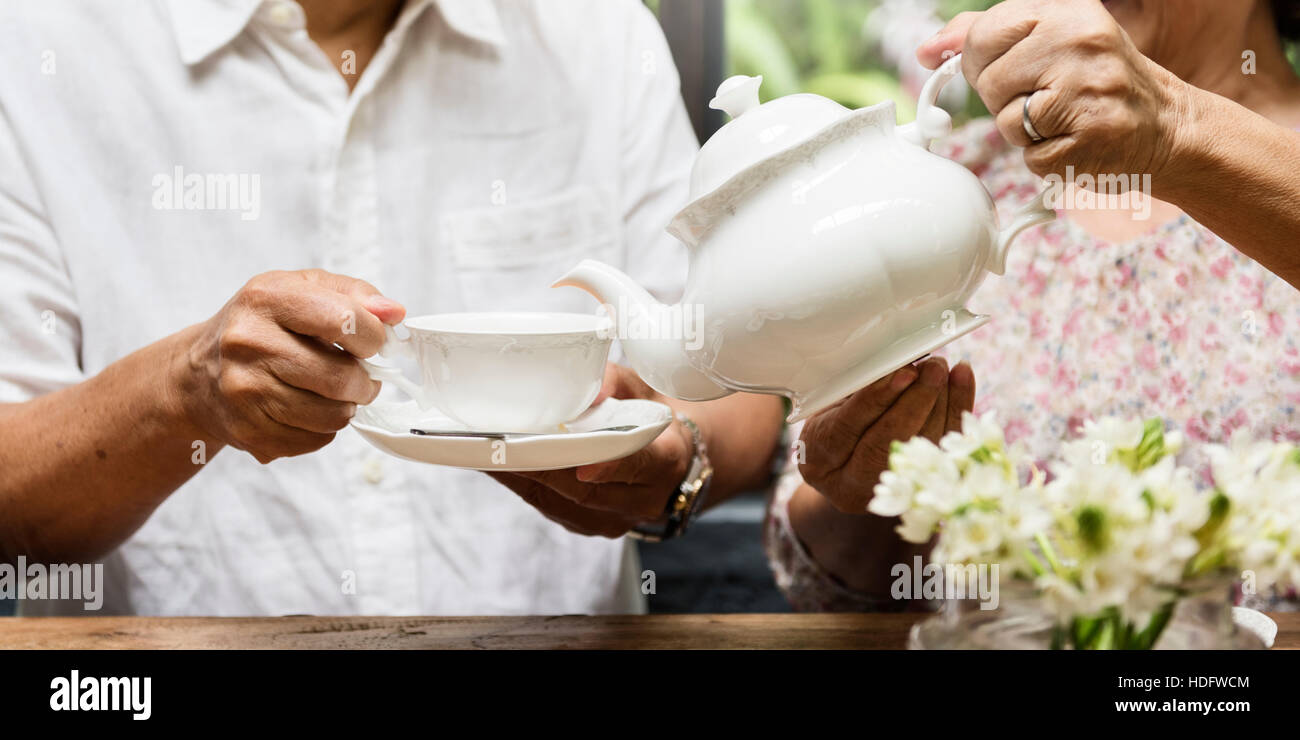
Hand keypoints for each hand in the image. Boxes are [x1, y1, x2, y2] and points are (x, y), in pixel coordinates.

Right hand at [179, 269, 405, 462]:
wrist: (199, 373)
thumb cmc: (263, 326)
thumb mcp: (302, 289)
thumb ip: (354, 294)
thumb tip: (394, 313)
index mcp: (267, 298)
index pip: (345, 320)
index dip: (374, 337)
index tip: (374, 343)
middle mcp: (248, 342)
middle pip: (342, 377)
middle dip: (366, 381)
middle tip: (362, 377)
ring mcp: (244, 390)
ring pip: (333, 415)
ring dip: (346, 407)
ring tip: (334, 393)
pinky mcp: (247, 430)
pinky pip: (316, 440)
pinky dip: (323, 429)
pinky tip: (307, 410)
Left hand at [489, 364, 692, 537]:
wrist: (667, 458)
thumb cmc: (648, 414)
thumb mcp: (641, 388)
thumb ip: (613, 382)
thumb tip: (586, 391)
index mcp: (666, 460)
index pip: (637, 465)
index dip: (608, 466)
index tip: (581, 465)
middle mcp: (644, 499)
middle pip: (586, 489)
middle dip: (540, 466)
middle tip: (500, 444)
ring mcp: (616, 519)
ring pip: (562, 502)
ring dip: (522, 477)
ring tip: (486, 451)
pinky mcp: (590, 525)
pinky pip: (552, 507)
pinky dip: (524, 484)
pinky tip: (500, 464)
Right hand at [798, 357, 974, 513]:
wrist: (844, 470)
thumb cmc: (832, 425)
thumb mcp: (830, 406)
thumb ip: (856, 389)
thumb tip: (892, 359)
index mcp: (818, 459)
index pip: (847, 427)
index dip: (877, 399)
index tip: (903, 371)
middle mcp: (850, 484)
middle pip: (886, 443)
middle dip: (915, 401)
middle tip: (932, 367)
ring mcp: (886, 491)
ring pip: (920, 448)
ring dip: (940, 404)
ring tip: (943, 370)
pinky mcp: (920, 486)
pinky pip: (946, 449)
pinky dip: (958, 411)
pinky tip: (961, 379)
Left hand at [917, 0, 1189, 185]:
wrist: (1168, 127)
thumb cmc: (1098, 83)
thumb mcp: (1054, 41)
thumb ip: (990, 36)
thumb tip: (928, 49)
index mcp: (1069, 13)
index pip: (984, 33)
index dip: (977, 60)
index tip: (994, 70)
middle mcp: (1080, 45)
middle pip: (988, 81)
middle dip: (1004, 98)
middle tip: (1043, 97)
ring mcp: (1086, 93)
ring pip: (1006, 122)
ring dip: (1024, 131)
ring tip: (1063, 119)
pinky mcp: (1088, 140)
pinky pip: (1029, 157)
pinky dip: (1045, 158)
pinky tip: (1075, 141)